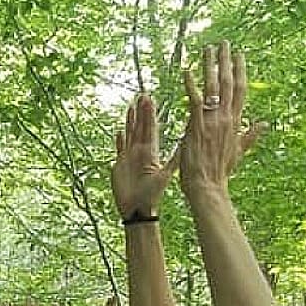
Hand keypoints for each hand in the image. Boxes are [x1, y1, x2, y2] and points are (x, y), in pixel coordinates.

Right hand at [111, 93, 177, 219]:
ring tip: (131, 106)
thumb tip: (186, 145)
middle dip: (141, 112)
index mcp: (151, 153)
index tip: (150, 100)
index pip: (150, 129)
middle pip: (140, 128)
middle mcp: (141, 152)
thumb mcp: (164, 175)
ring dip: (130, 121)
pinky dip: (119, 140)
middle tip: (142, 95)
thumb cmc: (152, 195)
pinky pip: (119, 149)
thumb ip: (173, 160)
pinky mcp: (119, 165)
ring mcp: (130, 157)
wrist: (137, 210)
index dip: (149, 114)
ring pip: (130, 134)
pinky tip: (118, 131)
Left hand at [179, 41, 266, 195]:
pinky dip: (191, 85)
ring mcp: (212, 120)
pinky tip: (187, 71)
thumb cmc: (220, 171)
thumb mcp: (239, 151)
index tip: (239, 55)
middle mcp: (226, 117)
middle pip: (229, 83)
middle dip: (226, 61)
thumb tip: (264, 123)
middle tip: (224, 43)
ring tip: (207, 49)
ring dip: (210, 66)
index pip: (241, 90)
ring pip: (213, 87)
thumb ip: (250, 135)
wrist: (208, 185)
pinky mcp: (197, 125)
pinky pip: (194, 100)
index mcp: (236, 122)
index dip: (241, 71)